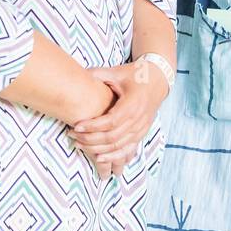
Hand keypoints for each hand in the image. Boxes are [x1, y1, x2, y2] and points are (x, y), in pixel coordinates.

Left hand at [70, 61, 168, 179]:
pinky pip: (128, 150)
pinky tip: (99, 158)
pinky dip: (113, 156)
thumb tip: (77, 75)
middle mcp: (139, 118)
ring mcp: (142, 127)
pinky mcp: (142, 133)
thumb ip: (98, 74)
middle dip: (90, 139)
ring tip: (80, 144)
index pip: (111, 121)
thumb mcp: (117, 72)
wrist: (158, 80)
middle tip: (73, 135)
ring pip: (118, 146)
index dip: (93, 126)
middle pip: (112, 136)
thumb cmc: (135, 75)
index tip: (76, 126)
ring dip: (98, 149)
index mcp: (133, 103)